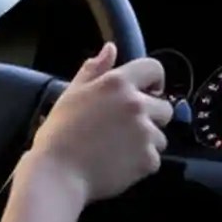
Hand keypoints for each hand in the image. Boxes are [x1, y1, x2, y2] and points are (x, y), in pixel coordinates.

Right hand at [23, 42, 171, 204]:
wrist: (58, 172)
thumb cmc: (59, 132)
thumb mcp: (72, 93)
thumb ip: (94, 69)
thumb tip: (110, 48)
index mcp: (117, 83)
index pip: (154, 68)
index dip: (154, 80)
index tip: (148, 92)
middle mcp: (136, 104)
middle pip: (164, 107)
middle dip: (151, 117)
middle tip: (125, 128)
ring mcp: (145, 133)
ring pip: (160, 136)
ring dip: (146, 142)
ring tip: (118, 149)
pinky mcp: (148, 160)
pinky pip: (154, 159)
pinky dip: (141, 164)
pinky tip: (119, 164)